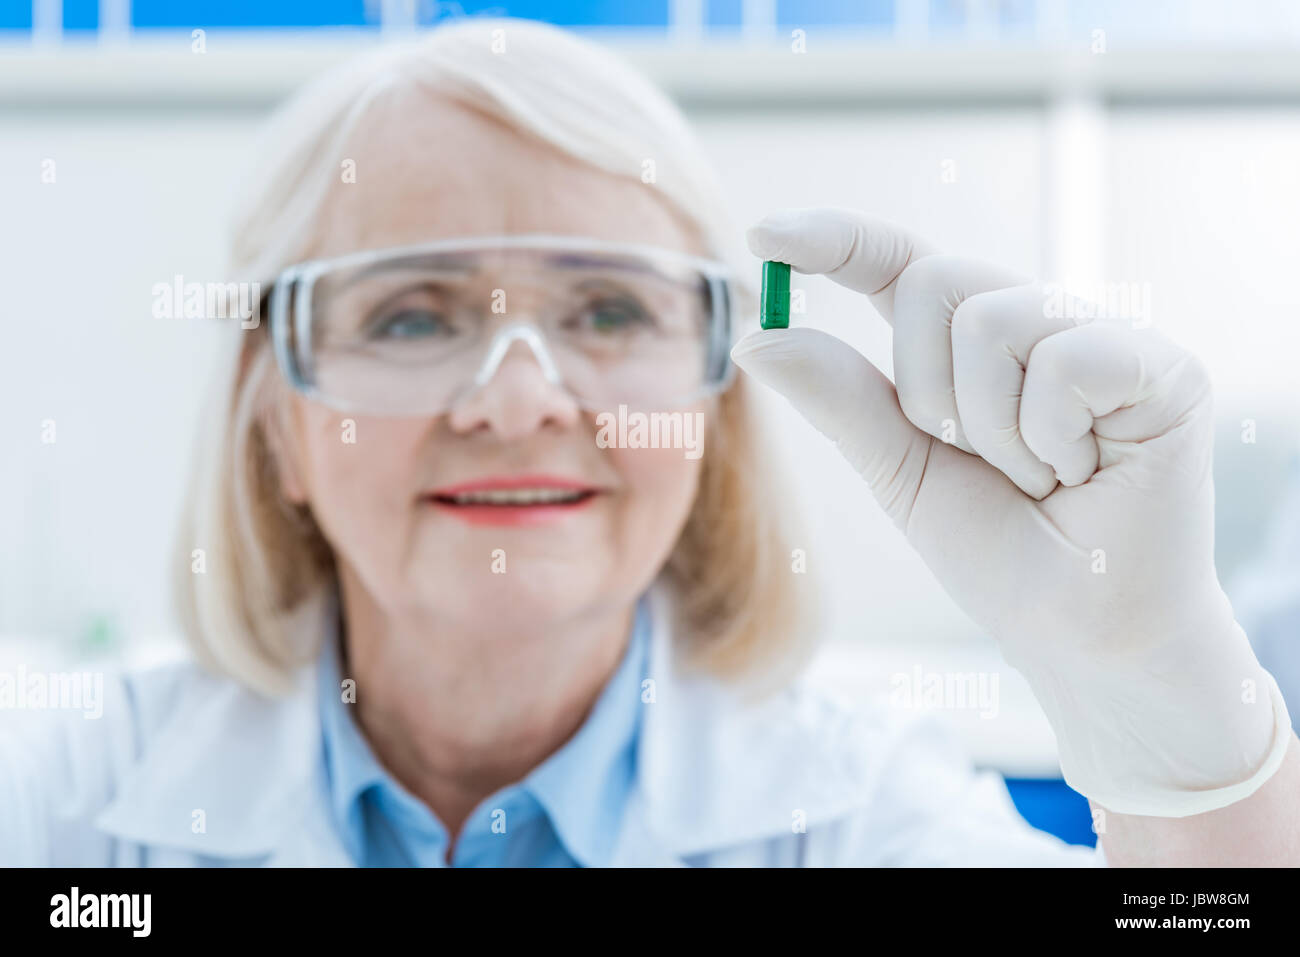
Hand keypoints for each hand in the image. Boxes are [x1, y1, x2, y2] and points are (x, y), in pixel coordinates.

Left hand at [731, 207, 1291, 816]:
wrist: (1082, 633)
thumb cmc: (1003, 553)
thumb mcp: (901, 471)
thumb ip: (843, 400)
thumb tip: (759, 335)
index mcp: (978, 343)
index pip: (903, 263)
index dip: (838, 239)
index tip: (762, 235)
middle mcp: (1042, 322)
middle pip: (936, 280)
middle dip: (926, 391)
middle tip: (980, 459)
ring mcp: (1106, 336)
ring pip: (992, 319)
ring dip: (991, 428)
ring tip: (1039, 476)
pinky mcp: (1163, 366)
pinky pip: (1065, 358)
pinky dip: (1049, 435)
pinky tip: (1084, 473)